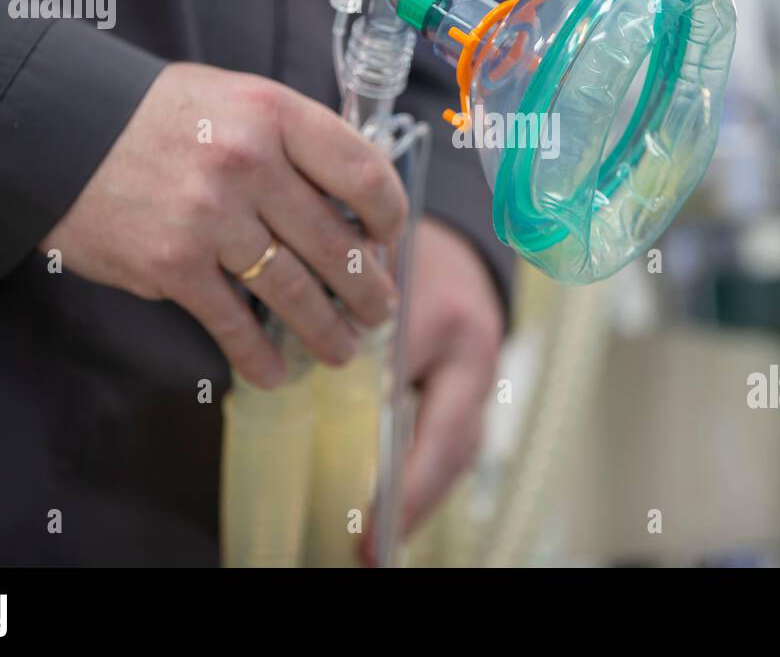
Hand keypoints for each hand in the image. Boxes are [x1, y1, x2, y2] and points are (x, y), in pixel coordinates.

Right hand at [41, 62, 407, 387]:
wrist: (56, 130)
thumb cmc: (158, 116)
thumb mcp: (236, 100)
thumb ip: (293, 141)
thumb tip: (353, 203)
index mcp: (274, 114)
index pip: (363, 173)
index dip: (389, 214)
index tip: (389, 237)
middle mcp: (249, 164)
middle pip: (336, 243)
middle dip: (369, 288)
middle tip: (382, 309)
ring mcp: (210, 218)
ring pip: (294, 291)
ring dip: (328, 330)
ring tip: (346, 349)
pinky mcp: (171, 265)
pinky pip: (232, 322)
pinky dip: (258, 356)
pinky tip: (276, 372)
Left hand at [363, 218, 504, 561]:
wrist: (445, 228)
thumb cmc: (400, 248)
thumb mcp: (371, 277)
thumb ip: (349, 328)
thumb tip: (302, 386)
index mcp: (455, 332)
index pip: (437, 422)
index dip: (409, 481)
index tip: (375, 524)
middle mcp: (476, 358)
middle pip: (453, 447)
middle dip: (414, 503)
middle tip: (372, 550)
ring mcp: (478, 371)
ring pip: (455, 447)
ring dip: (418, 494)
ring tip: (378, 539)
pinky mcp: (467, 379)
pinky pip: (448, 433)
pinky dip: (420, 468)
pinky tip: (393, 498)